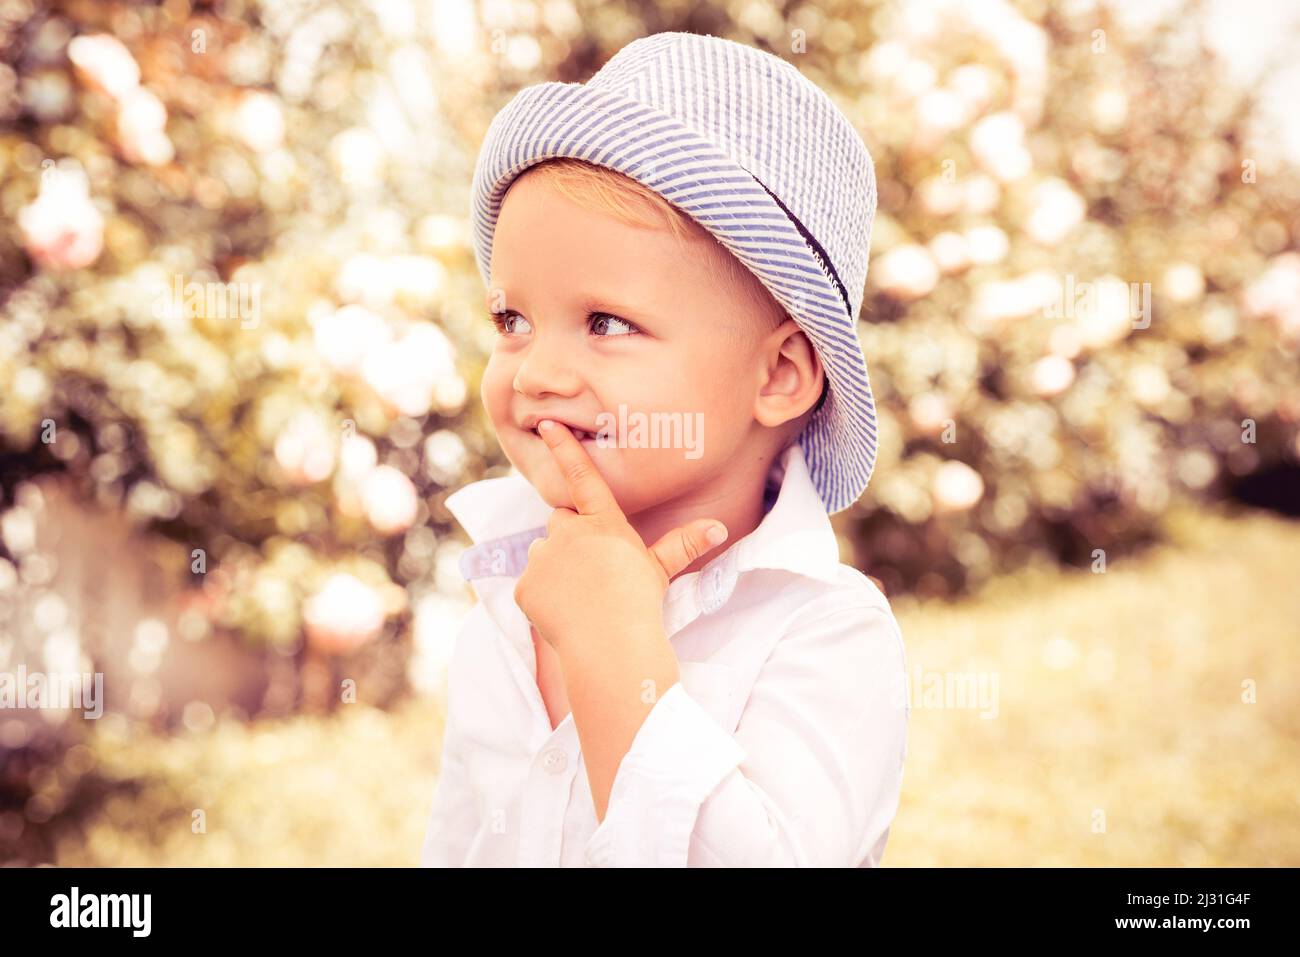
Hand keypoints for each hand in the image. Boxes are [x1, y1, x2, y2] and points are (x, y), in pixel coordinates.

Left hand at [514, 419, 728, 651]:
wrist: (610, 646)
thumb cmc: (640, 604)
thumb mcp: (661, 571)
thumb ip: (683, 544)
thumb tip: (718, 529)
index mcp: (602, 522)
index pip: (581, 476)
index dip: (563, 448)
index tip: (545, 424)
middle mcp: (568, 531)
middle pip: (561, 522)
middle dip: (571, 539)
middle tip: (593, 570)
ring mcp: (542, 557)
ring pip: (543, 554)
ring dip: (556, 568)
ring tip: (581, 596)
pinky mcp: (525, 585)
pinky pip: (530, 586)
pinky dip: (542, 598)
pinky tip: (563, 613)